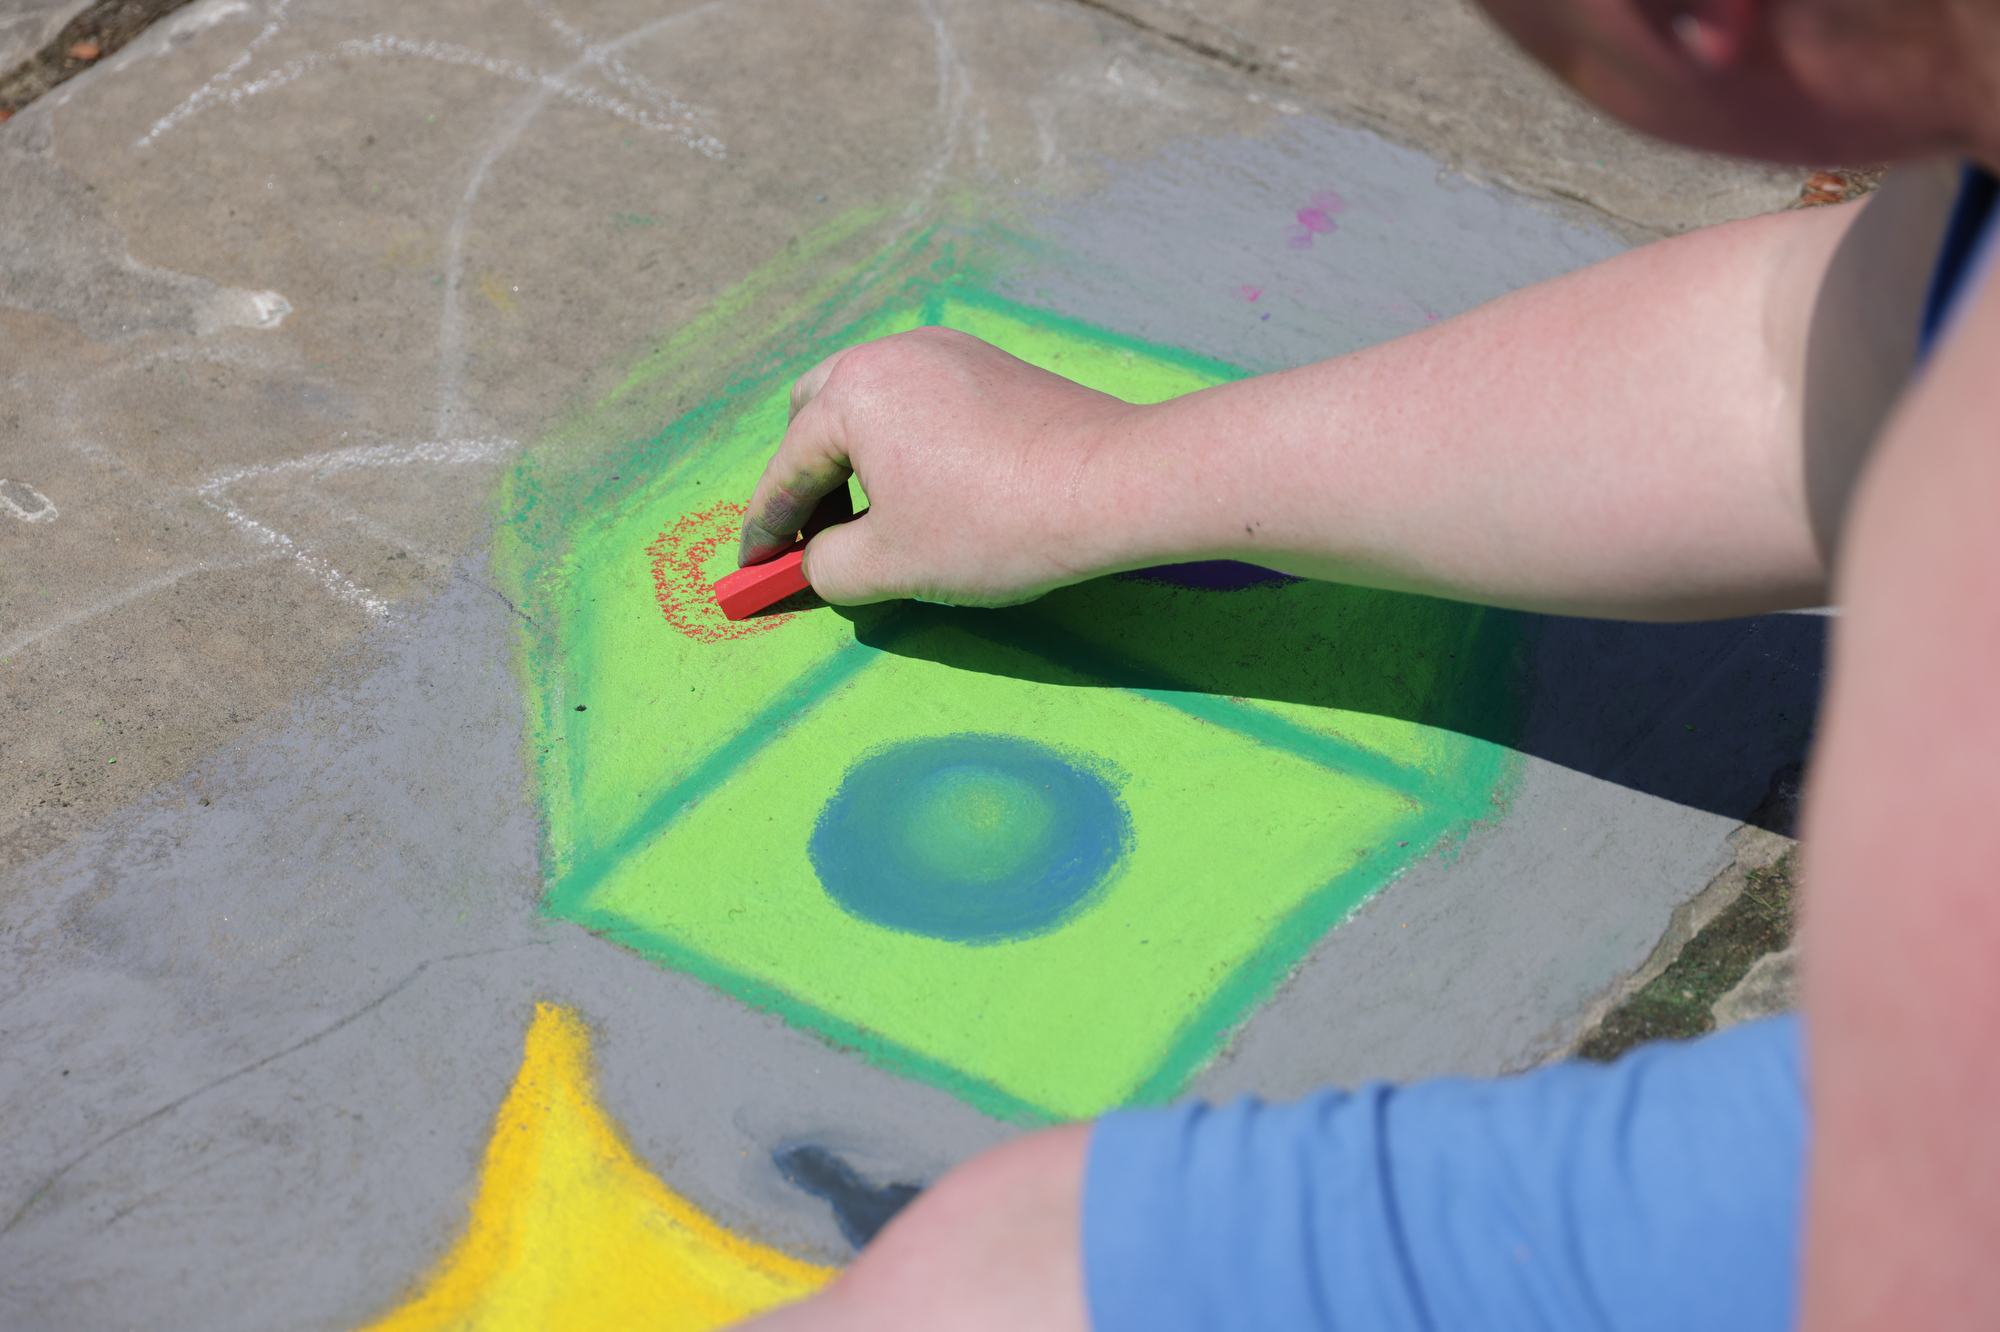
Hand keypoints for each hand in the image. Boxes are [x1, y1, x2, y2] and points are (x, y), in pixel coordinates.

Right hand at [738, 327, 1140, 606]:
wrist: (1111, 485)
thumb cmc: (993, 525)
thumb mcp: (890, 565)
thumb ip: (826, 567)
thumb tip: (814, 561)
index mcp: (851, 394)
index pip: (787, 471)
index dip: (765, 530)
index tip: (754, 569)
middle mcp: (890, 354)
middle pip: (816, 416)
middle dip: (805, 479)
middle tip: (817, 538)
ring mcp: (944, 351)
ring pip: (870, 402)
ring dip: (854, 458)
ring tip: (874, 517)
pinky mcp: (989, 364)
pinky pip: (919, 399)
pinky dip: (902, 441)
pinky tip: (930, 486)